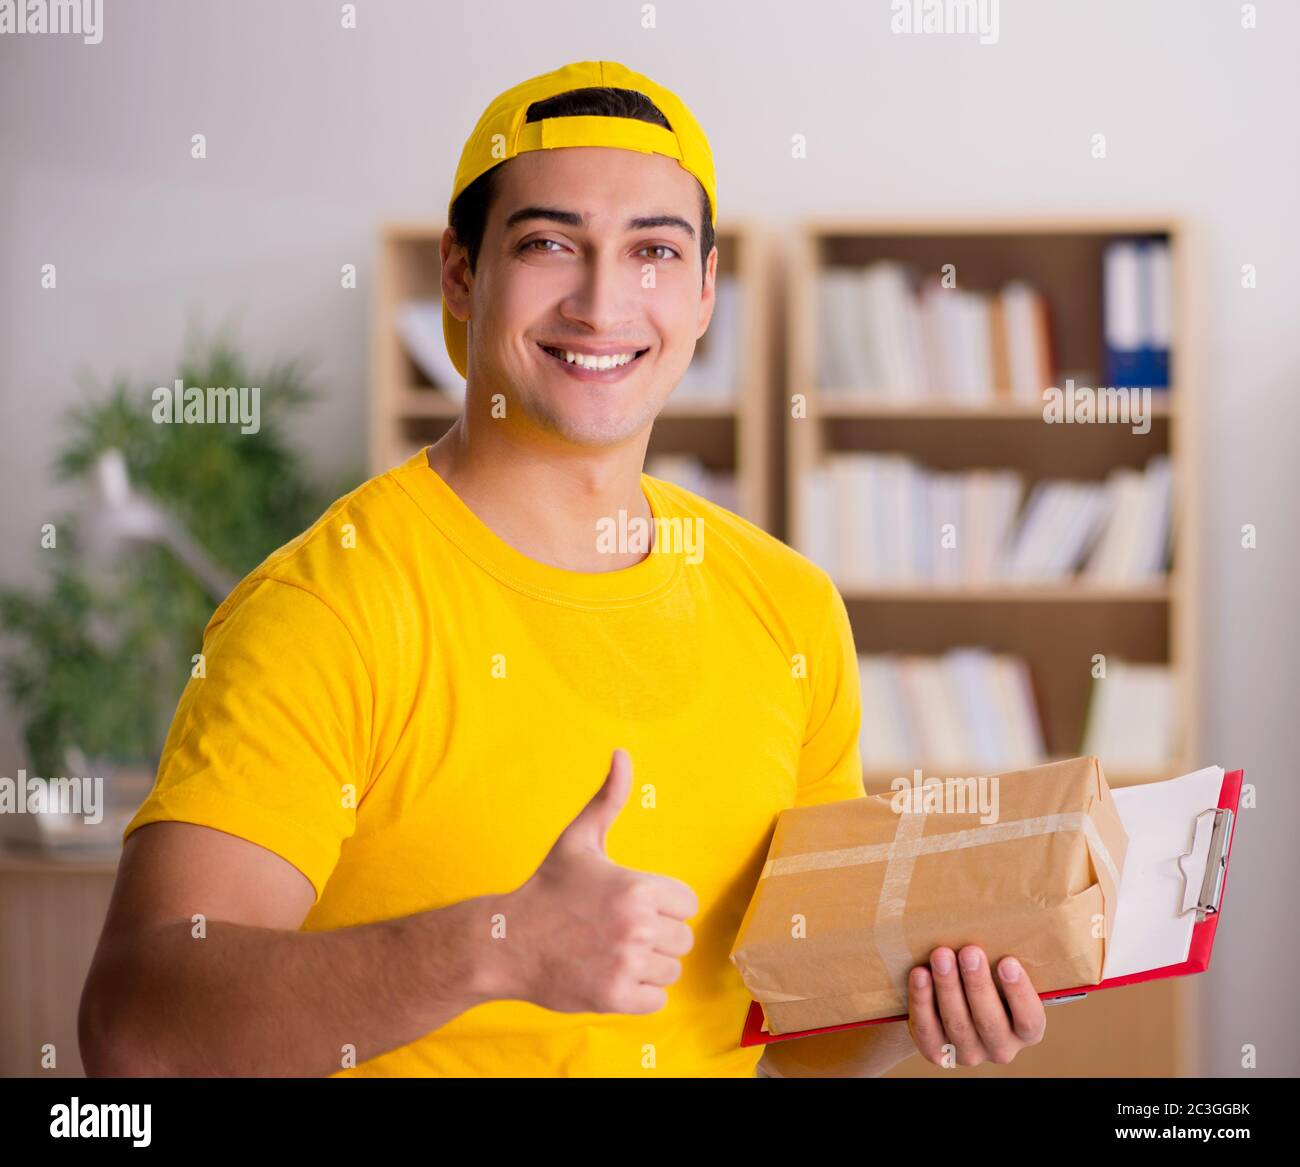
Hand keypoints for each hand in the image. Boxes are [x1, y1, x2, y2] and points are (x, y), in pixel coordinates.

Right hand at [495, 749, 698, 1013]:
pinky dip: (638, 993)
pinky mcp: (615, 998)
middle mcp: (638, 926)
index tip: (631, 904)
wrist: (507, 941)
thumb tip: (622, 754)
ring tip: (612, 952)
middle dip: (656, 936)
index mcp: (639, 887)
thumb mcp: (579, 839)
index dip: (662, 904)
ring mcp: (626, 964)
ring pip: (670, 970)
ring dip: (647, 965)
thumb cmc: (548, 887)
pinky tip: (610, 975)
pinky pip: (656, 1000)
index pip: (687, 903)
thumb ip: (608, 798)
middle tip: (617, 930)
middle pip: (681, 939)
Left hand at [906, 946, 1045, 1066]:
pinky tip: (919, 974)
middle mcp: (1001, 1047)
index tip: (1008, 961)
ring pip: (957, 1023)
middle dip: (977, 984)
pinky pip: (927, 1029)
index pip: (1029, 1019)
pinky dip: (922, 1001)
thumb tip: (993, 912)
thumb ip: (1002, 957)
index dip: (1019, 992)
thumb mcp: (999, 973)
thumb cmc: (982, 979)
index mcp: (1025, 1031)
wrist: (947, 1006)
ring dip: (948, 987)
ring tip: (941, 955)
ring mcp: (969, 1053)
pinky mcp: (937, 1053)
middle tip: (969, 951)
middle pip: (989, 1021)